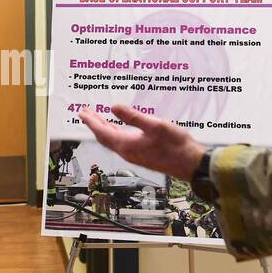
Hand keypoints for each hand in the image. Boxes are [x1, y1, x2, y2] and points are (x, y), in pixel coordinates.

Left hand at [78, 105, 206, 180]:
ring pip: (113, 140)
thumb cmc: (176, 146)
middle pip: (105, 137)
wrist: (190, 164)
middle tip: (85, 113)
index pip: (102, 132)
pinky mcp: (141, 155)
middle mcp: (127, 152)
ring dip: (104, 128)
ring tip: (97, 118)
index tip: (81, 112)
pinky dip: (115, 133)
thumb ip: (133, 117)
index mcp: (127, 145)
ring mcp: (134, 155)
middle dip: (94, 124)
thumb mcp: (155, 126)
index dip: (91, 121)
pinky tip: (118, 128)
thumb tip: (114, 108)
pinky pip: (122, 143)